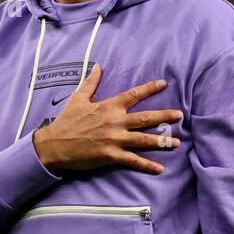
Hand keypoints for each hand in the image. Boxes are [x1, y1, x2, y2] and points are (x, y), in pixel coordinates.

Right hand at [31, 63, 181, 173]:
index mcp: (108, 107)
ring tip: (177, 143)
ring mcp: (114, 139)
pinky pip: (132, 160)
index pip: (133, 95)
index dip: (149, 88)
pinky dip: (147, 165)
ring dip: (162, 141)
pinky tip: (160, 168)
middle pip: (145, 118)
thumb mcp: (78, 98)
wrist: (54, 145)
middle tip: (179, 116)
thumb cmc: (66, 121)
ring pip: (143, 139)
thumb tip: (97, 65)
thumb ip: (91, 82)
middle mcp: (115, 121)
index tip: (163, 84)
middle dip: (164, 116)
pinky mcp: (110, 155)